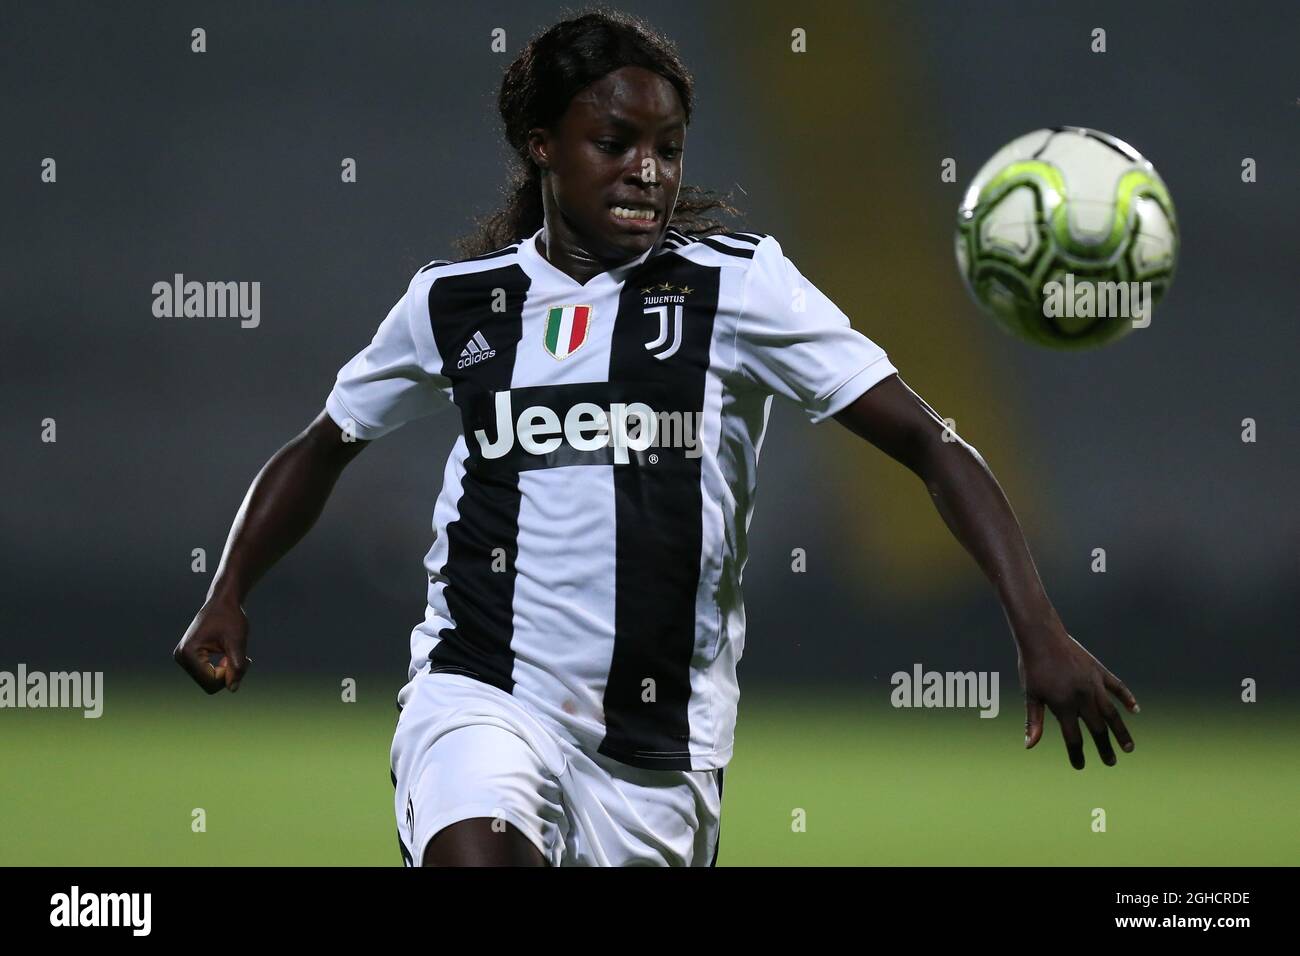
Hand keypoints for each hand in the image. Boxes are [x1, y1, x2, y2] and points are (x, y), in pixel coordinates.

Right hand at [174, 595, 251, 693]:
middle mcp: (180, 657)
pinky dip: (219, 669)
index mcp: (188, 653)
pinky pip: (206, 674)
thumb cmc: (230, 618)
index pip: (210, 682)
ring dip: (224, 672)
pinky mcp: (188, 658)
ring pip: (207, 681)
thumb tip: (232, 689)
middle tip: (243, 658)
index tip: (245, 659)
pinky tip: (226, 655)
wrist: (223, 602)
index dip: (230, 675)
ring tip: (232, 654)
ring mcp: (182, 658)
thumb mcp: (237, 642)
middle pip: (207, 684)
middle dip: (227, 674)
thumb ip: (237, 666)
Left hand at [1018, 627, 1138, 768]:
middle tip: (1110, 762)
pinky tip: (1135, 710)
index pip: (1072, 738)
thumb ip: (1033, 721)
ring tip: (1129, 747)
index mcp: (1063, 705)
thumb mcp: (1030, 694)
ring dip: (1121, 731)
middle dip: (1104, 747)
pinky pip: (1117, 686)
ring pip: (1112, 712)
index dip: (1076, 754)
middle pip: (1097, 729)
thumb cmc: (1032, 666)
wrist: (1042, 636)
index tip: (1080, 765)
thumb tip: (1029, 746)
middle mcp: (1082, 697)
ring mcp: (1093, 684)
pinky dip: (1127, 698)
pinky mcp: (1099, 671)